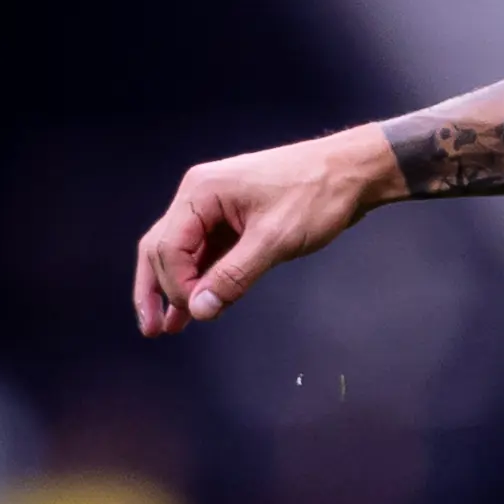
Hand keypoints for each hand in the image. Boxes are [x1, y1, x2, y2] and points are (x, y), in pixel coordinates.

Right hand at [133, 127, 396, 335]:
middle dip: (155, 290)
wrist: (350, 172)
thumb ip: (234, 276)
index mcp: (201, 192)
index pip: (168, 247)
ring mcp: (216, 208)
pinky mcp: (234, 220)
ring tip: (165, 327)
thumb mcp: (274, 240)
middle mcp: (199, 197)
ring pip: (182, 253)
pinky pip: (207, 253)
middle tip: (152, 330)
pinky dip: (200, 279)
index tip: (198, 314)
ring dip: (176, 289)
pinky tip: (196, 306)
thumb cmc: (315, 195)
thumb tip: (199, 309)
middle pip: (162, 248)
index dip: (177, 286)